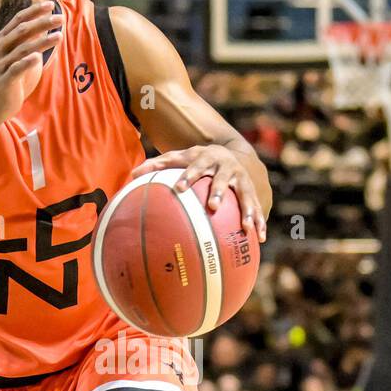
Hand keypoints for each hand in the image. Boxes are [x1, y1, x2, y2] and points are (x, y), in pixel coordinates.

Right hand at [0, 0, 63, 138]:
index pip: (19, 19)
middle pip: (22, 30)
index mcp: (3, 39)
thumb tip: (47, 23)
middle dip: (42, 23)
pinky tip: (38, 57)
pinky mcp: (4, 80)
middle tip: (60, 18)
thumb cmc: (12, 77)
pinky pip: (15, 69)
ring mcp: (0, 64)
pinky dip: (26, 62)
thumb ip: (31, 40)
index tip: (51, 4)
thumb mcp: (21, 55)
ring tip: (59, 36)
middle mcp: (0, 48)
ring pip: (22, 48)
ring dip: (42, 41)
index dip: (34, 11)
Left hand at [131, 145, 266, 241]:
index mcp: (206, 158)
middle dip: (218, 191)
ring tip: (246, 228)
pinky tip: (259, 239)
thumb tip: (132, 174)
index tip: (179, 188)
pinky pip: (257, 207)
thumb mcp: (181, 157)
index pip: (195, 166)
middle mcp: (225, 167)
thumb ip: (159, 165)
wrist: (231, 150)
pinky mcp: (251, 189)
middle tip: (213, 206)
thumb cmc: (197, 160)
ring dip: (247, 210)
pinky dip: (259, 222)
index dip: (188, 176)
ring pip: (245, 194)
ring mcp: (240, 178)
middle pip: (222, 179)